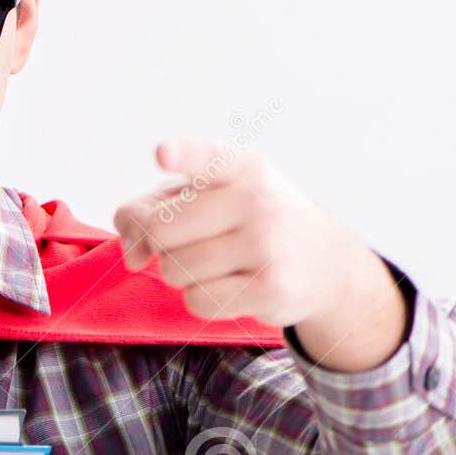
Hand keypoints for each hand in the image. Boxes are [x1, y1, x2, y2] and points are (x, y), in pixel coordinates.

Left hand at [111, 137, 408, 371]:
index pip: (207, 158)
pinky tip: (233, 285)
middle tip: (195, 240)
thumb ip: (146, 210)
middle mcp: (256, 199)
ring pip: (175, 270)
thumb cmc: (243, 222)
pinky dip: (202, 299)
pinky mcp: (270, 287)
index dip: (182, 155)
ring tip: (219, 262)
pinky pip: (197, 301)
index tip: (163, 153)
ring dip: (183, 274)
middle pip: (159, 231)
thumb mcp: (201, 198)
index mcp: (240, 167)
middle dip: (163, 243)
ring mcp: (266, 244)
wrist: (322, 261)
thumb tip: (133, 256)